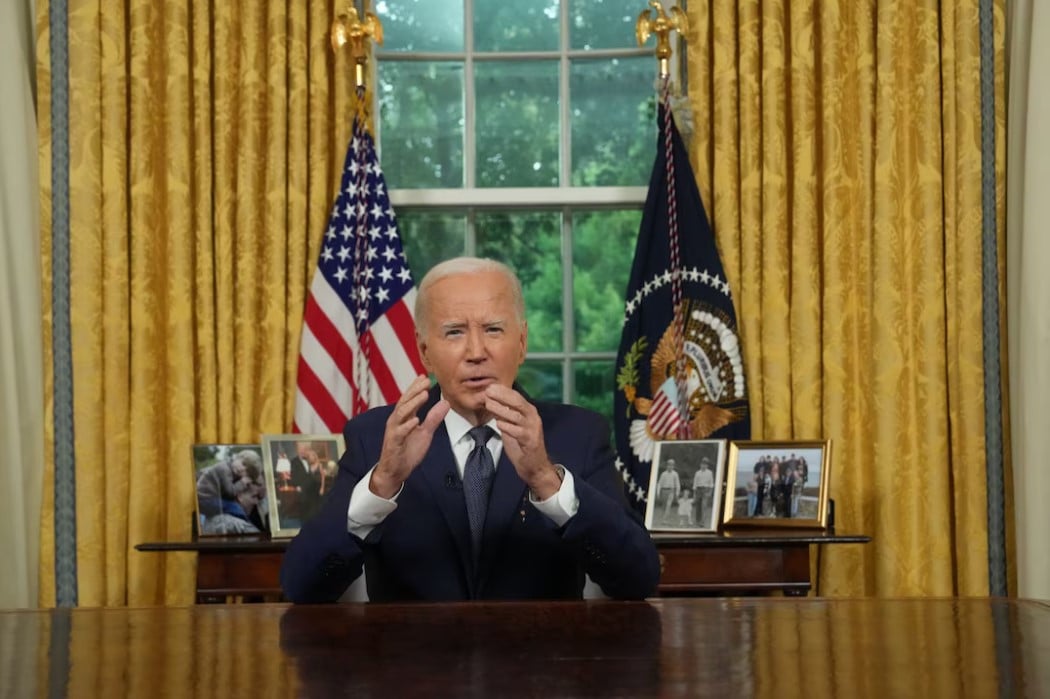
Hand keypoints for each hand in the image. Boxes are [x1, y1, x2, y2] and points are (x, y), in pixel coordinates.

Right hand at [371, 375, 449, 497]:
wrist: (395, 471)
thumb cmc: (408, 450)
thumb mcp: (425, 433)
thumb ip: (434, 418)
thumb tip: (445, 403)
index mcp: (404, 417)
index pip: (410, 398)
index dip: (416, 387)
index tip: (426, 377)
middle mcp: (396, 420)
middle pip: (405, 401)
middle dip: (415, 390)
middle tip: (426, 381)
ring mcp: (394, 431)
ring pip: (401, 413)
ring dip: (413, 403)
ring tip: (424, 395)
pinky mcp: (393, 443)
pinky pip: (399, 432)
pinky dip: (407, 426)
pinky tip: (415, 420)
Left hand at [483, 384, 562, 499]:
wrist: (534, 465)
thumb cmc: (522, 444)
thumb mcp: (512, 426)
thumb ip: (504, 415)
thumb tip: (491, 402)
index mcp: (529, 412)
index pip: (516, 397)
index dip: (503, 391)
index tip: (490, 386)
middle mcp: (533, 417)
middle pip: (518, 402)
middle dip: (502, 395)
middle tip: (488, 391)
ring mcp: (533, 429)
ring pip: (516, 416)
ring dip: (501, 409)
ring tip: (488, 404)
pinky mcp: (531, 441)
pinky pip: (518, 432)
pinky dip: (507, 427)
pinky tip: (498, 423)